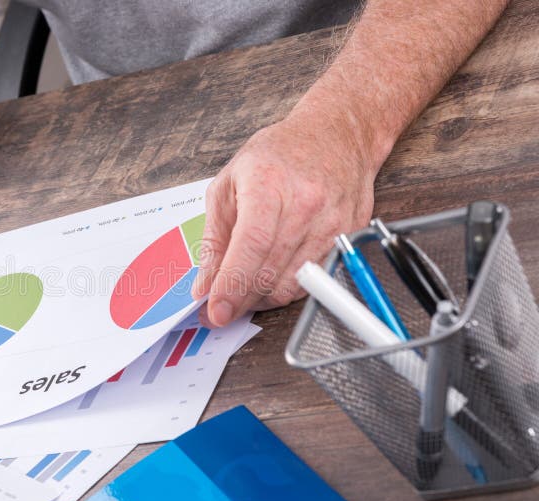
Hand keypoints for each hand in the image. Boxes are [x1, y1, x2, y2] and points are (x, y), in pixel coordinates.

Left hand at [192, 113, 375, 326]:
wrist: (336, 135)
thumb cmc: (278, 155)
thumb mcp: (229, 185)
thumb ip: (214, 239)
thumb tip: (205, 285)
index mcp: (269, 185)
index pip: (250, 247)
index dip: (231, 285)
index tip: (215, 311)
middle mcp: (306, 205)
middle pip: (269, 272)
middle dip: (240, 299)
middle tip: (220, 307)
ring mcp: (332, 223)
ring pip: (292, 284)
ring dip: (262, 296)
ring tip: (245, 286)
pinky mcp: (348, 237)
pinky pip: (313, 281)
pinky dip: (287, 288)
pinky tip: (271, 275)